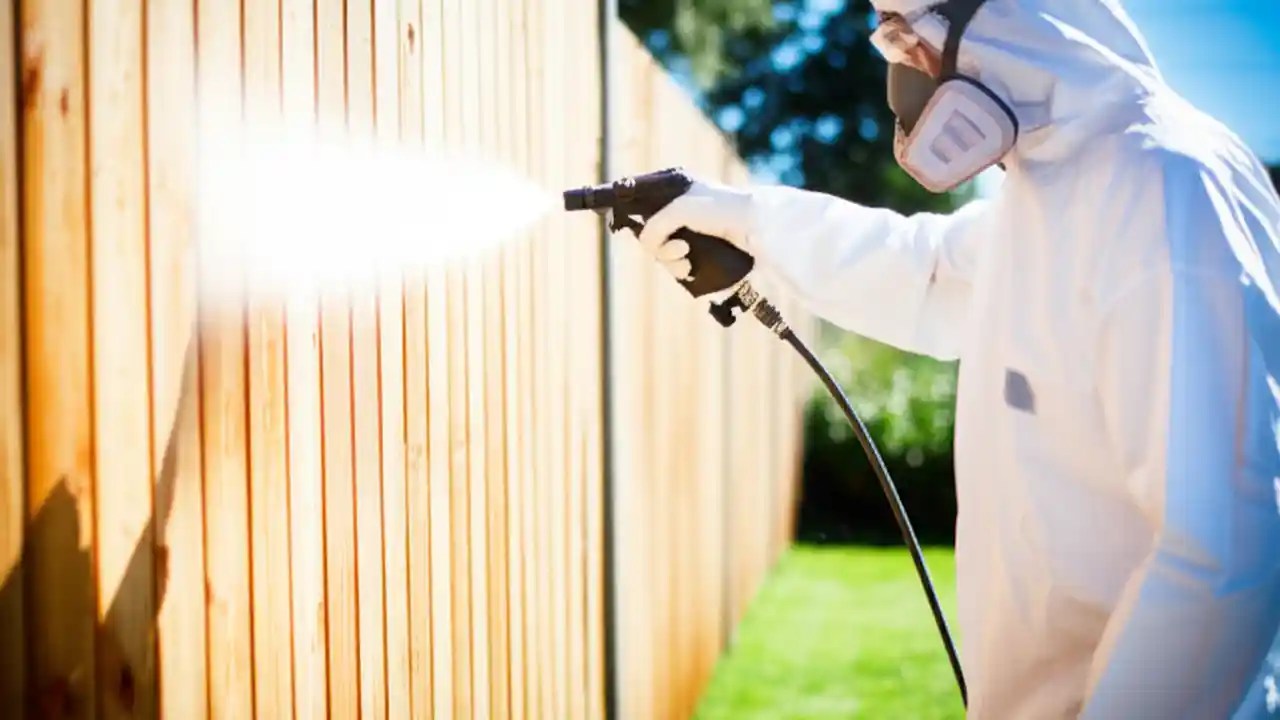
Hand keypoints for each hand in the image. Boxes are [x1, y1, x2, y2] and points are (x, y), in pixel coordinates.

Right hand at [633, 178, 754, 281]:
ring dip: (670, 259)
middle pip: (650, 231)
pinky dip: (680, 268)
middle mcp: (681, 207)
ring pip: (662, 252)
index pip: (640, 194)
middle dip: (659, 245)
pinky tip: (690, 267)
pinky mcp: (701, 251)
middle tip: (679, 248)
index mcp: (675, 187)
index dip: (626, 206)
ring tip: (687, 257)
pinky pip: (677, 263)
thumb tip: (648, 246)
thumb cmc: (720, 211)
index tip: (612, 216)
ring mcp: (691, 230)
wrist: (757, 230)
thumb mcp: (679, 211)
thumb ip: (654, 227)